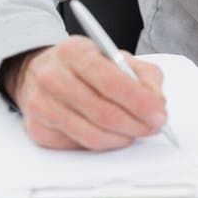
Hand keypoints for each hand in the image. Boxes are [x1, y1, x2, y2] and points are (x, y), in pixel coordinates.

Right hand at [1, 36, 167, 149]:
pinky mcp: (37, 129)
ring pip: (90, 135)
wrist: (41, 70)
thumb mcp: (115, 56)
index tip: (160, 114)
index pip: (112, 82)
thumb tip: (157, 103)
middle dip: (136, 124)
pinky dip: (102, 144)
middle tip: (154, 127)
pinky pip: (77, 146)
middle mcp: (53, 77)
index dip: (139, 102)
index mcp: (75, 52)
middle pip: (102, 112)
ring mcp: (41, 105)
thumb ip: (143, 74)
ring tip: (136, 133)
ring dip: (121, 138)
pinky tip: (112, 134)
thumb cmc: (84, 64)